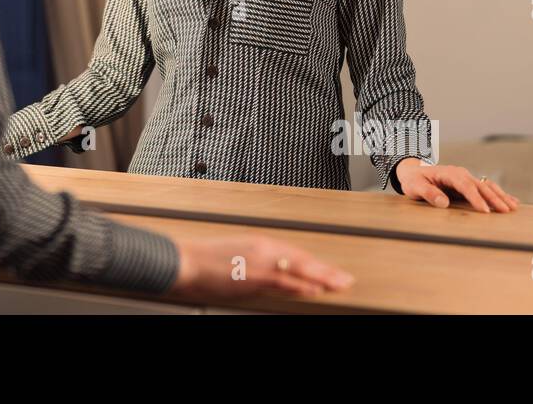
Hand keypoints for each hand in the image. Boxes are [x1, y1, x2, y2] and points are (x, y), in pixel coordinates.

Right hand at [169, 234, 354, 300]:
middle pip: (303, 260)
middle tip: (346, 278)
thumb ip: (256, 263)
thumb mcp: (236, 256)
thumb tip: (269, 272)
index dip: (316, 263)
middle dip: (326, 270)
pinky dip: (300, 285)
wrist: (186, 261)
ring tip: (339, 284)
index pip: (296, 253)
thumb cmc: (204, 259)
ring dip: (321, 277)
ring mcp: (260, 262)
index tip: (330, 270)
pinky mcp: (254, 275)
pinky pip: (283, 280)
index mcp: (260, 243)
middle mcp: (264, 249)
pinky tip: (314, 289)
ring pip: (299, 269)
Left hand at [394, 158, 519, 212]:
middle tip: (506, 211)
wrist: (414, 172)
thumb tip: (443, 202)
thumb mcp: (415, 187)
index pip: (465, 186)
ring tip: (513, 207)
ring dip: (500, 196)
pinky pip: (487, 188)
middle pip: (480, 186)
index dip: (476, 198)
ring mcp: (467, 178)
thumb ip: (428, 193)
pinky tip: (512, 201)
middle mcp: (461, 174)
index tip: (485, 210)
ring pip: (487, 186)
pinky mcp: (469, 184)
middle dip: (494, 198)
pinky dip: (500, 194)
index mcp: (449, 173)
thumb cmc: (414, 180)